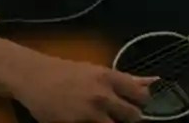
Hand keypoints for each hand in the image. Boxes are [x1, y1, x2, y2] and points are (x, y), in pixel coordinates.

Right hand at [9, 57, 157, 122]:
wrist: (34, 77)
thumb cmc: (66, 72)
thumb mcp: (96, 71)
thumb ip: (125, 80)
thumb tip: (154, 81)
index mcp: (109, 78)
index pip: (141, 96)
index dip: (140, 103)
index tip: (134, 104)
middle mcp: (102, 96)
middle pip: (133, 116)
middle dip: (130, 118)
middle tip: (119, 115)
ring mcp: (89, 113)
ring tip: (101, 117)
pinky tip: (88, 120)